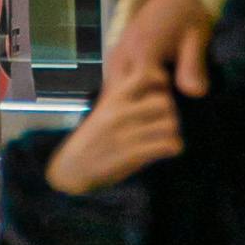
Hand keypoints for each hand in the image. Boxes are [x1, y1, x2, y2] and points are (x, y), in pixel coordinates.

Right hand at [55, 38, 194, 191]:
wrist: (71, 170)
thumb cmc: (93, 138)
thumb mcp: (104, 109)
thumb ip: (125, 94)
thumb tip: (156, 78)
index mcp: (113, 98)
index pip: (145, 74)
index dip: (160, 81)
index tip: (161, 91)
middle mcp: (119, 112)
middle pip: (165, 102)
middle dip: (169, 112)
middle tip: (163, 121)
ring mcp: (125, 134)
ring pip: (170, 124)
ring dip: (172, 132)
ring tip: (165, 137)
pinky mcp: (131, 155)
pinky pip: (167, 145)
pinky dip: (173, 147)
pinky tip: (167, 150)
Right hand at [90, 0, 211, 137]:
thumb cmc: (186, 15)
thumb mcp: (196, 37)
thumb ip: (193, 65)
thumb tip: (196, 93)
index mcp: (142, 48)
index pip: (144, 88)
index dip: (160, 99)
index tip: (176, 101)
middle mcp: (122, 54)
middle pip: (122, 95)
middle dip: (142, 107)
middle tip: (163, 109)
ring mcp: (114, 58)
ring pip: (113, 93)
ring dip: (130, 104)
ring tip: (150, 109)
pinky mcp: (113, 61)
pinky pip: (114, 87)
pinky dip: (125, 98)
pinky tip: (140, 104)